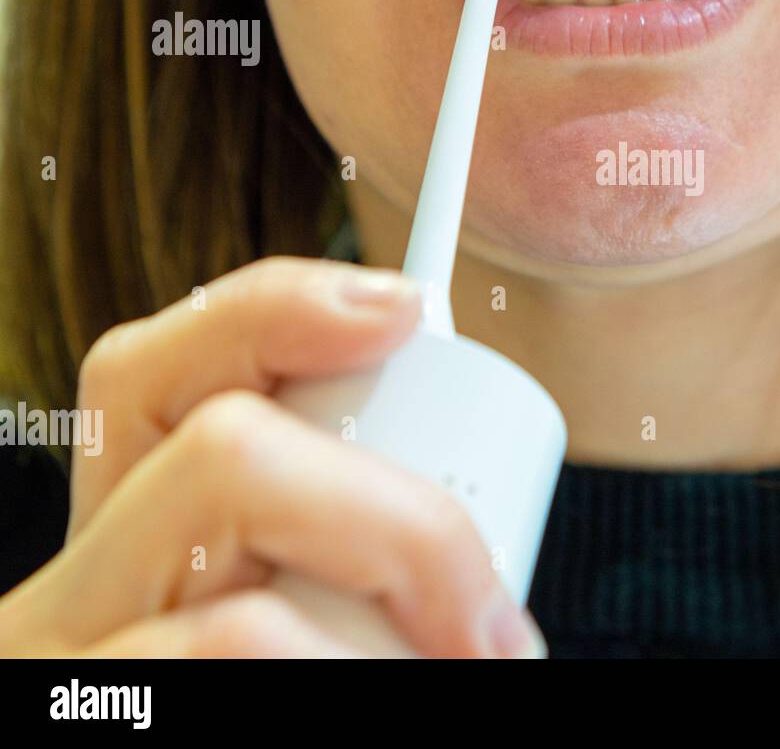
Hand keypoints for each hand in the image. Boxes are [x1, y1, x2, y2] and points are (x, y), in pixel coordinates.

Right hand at [0, 258, 545, 657]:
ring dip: (390, 657)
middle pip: (220, 458)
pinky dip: (341, 695)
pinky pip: (232, 679)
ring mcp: (55, 685)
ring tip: (467, 677)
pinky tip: (366, 698)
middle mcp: (56, 605)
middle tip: (488, 618)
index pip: (150, 374)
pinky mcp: (82, 739)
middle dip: (402, 522)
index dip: (268, 310)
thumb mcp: (317, 623)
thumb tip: (489, 571)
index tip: (401, 309)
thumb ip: (346, 569)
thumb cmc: (310, 671)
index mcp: (125, 542)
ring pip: (237, 621)